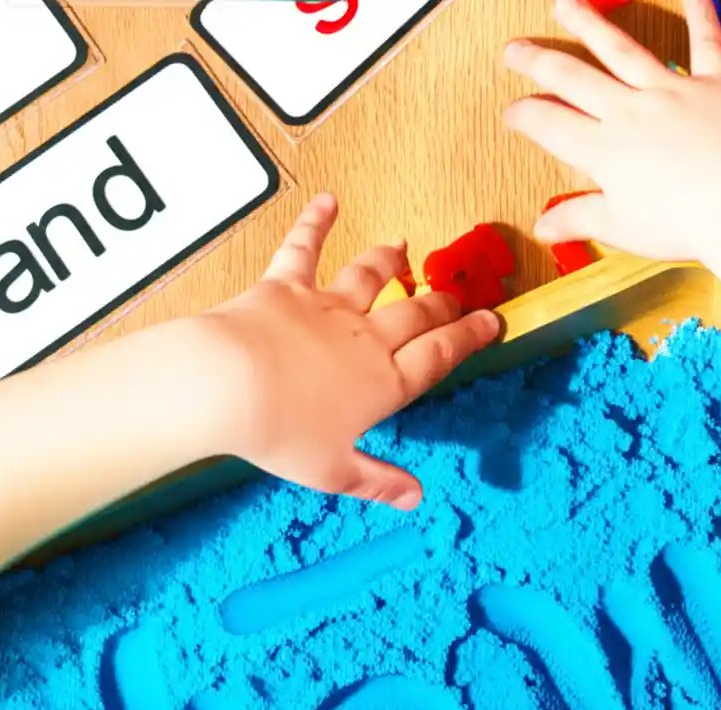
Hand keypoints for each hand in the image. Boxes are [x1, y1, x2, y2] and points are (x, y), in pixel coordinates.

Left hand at [199, 193, 499, 510]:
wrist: (228, 386)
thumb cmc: (278, 433)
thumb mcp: (332, 471)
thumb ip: (378, 481)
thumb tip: (415, 497)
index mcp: (383, 384)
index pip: (439, 356)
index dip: (469, 338)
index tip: (492, 322)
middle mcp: (365, 339)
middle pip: (415, 314)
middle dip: (442, 304)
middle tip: (456, 297)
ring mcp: (327, 308)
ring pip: (370, 277)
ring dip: (390, 262)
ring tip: (403, 248)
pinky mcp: (286, 287)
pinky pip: (304, 248)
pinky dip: (316, 222)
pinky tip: (327, 201)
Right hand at [503, 0, 720, 265]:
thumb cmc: (686, 224)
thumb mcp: (621, 227)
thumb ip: (578, 219)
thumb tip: (541, 228)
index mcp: (603, 150)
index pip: (549, 125)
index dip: (523, 116)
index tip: (510, 112)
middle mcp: (629, 112)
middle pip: (572, 78)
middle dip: (537, 62)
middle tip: (513, 50)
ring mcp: (670, 92)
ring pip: (620, 50)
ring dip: (588, 26)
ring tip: (565, 7)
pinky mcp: (714, 84)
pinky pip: (704, 43)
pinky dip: (699, 13)